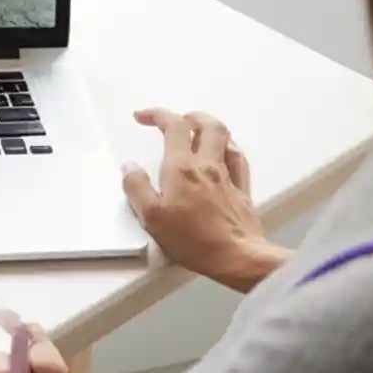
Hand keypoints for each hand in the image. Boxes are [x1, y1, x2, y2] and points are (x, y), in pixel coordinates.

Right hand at [121, 109, 289, 292]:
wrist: (237, 257)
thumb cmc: (193, 240)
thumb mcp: (151, 217)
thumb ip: (136, 188)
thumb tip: (129, 167)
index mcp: (182, 169)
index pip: (173, 127)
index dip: (157, 115)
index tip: (142, 117)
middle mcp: (207, 165)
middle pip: (205, 125)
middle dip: (188, 116)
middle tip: (175, 120)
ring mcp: (228, 177)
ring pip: (225, 138)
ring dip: (209, 127)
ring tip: (197, 130)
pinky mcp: (242, 191)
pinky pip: (238, 159)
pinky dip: (228, 148)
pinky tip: (224, 153)